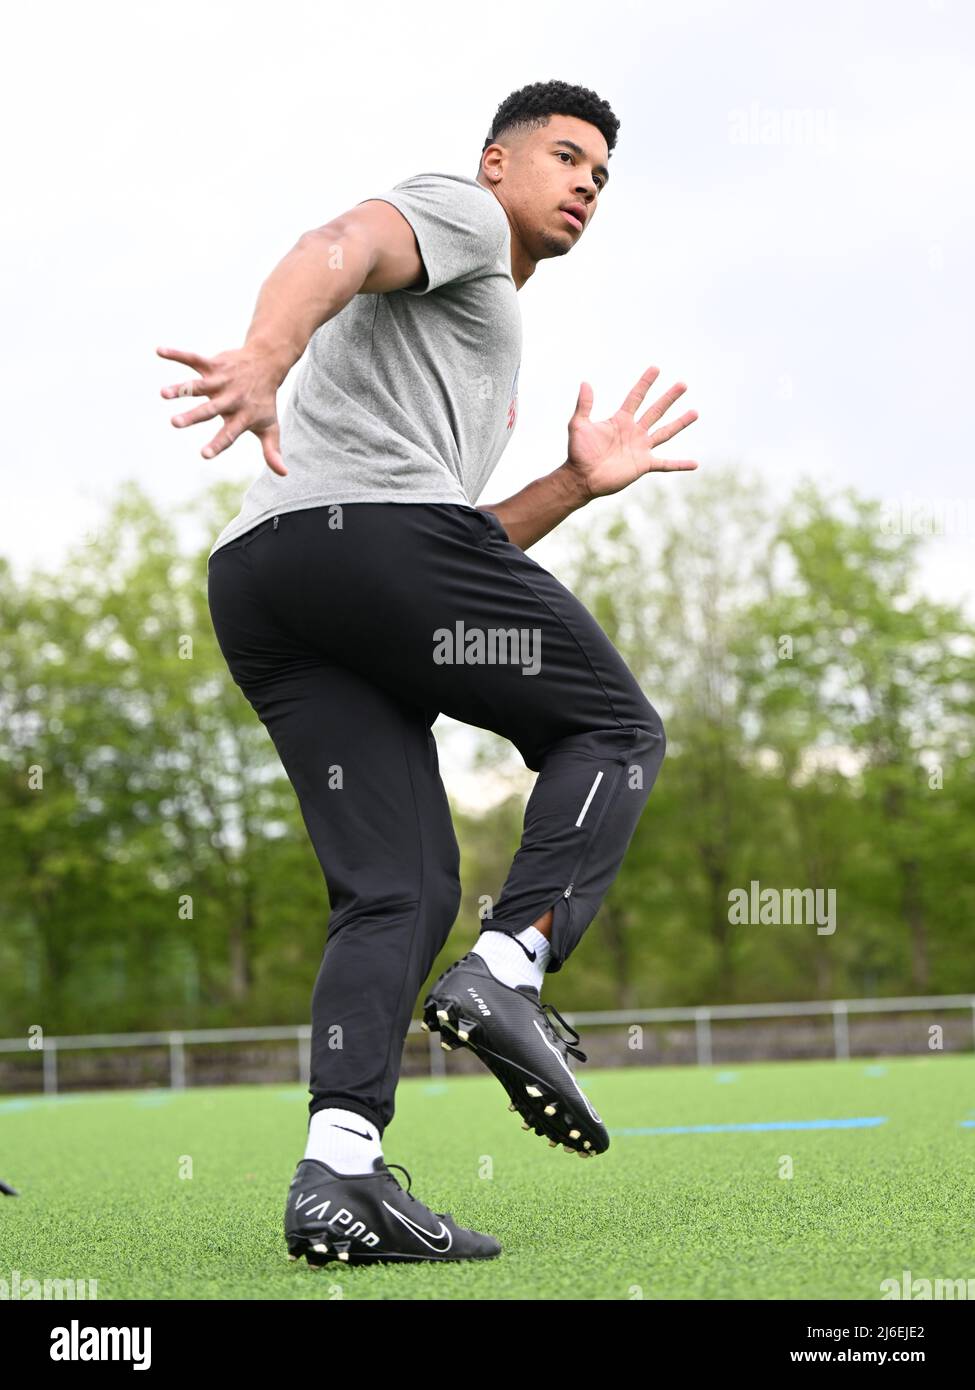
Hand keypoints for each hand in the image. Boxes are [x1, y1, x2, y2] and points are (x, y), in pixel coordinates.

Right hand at [157, 344, 286, 474]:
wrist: (268, 363)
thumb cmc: (264, 400)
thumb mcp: (270, 425)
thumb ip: (272, 450)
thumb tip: (284, 473)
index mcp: (242, 416)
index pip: (230, 434)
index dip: (218, 444)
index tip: (204, 455)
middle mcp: (231, 398)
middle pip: (211, 409)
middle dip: (193, 415)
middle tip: (174, 423)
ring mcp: (221, 380)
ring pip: (199, 385)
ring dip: (181, 388)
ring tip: (163, 393)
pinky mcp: (214, 364)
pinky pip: (193, 358)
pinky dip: (177, 353)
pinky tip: (159, 350)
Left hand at [563, 366, 697, 500]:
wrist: (581, 478)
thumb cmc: (578, 452)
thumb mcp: (578, 425)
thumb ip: (584, 405)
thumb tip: (585, 383)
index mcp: (621, 420)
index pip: (636, 397)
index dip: (645, 383)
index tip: (656, 368)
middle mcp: (634, 432)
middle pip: (656, 410)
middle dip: (669, 397)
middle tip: (682, 384)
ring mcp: (641, 448)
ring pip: (665, 432)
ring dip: (680, 423)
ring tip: (695, 412)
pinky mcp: (644, 465)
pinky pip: (666, 464)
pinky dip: (680, 464)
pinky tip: (695, 464)